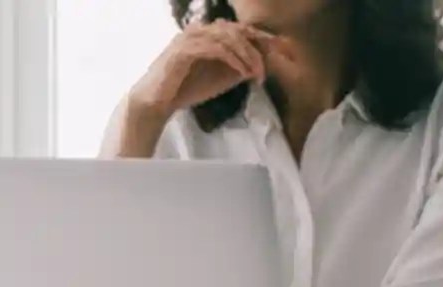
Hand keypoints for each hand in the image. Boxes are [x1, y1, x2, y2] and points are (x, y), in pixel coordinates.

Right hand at [128, 20, 289, 120]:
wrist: (157, 102)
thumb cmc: (187, 89)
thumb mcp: (222, 77)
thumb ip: (240, 67)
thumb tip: (263, 62)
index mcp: (208, 33)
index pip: (241, 30)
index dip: (264, 38)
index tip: (284, 49)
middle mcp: (200, 30)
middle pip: (238, 30)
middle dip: (261, 44)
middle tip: (277, 61)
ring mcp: (191, 37)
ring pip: (229, 38)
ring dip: (248, 56)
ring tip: (258, 74)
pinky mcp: (184, 50)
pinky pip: (216, 49)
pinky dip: (233, 60)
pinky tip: (243, 73)